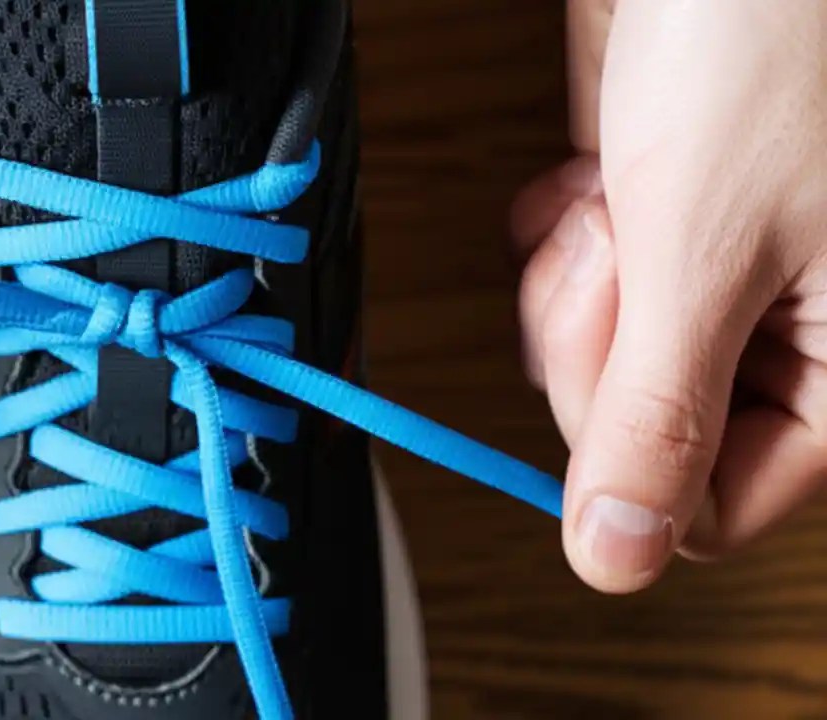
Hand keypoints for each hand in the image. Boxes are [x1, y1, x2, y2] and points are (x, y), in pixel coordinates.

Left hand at [513, 0, 826, 591]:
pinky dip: (559, 230)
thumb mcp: (708, 250)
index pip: (705, 509)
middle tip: (625, 246)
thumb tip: (614, 557)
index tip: (610, 360)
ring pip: (592, 359)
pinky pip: (575, 282)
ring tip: (623, 193)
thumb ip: (660, 413)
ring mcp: (715, 278)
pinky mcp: (659, 224)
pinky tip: (593, 176)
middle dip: (599, 337)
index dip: (627, 446)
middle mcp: (787, 335)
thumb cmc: (780, 38)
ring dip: (578, 277)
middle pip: (633, 429)